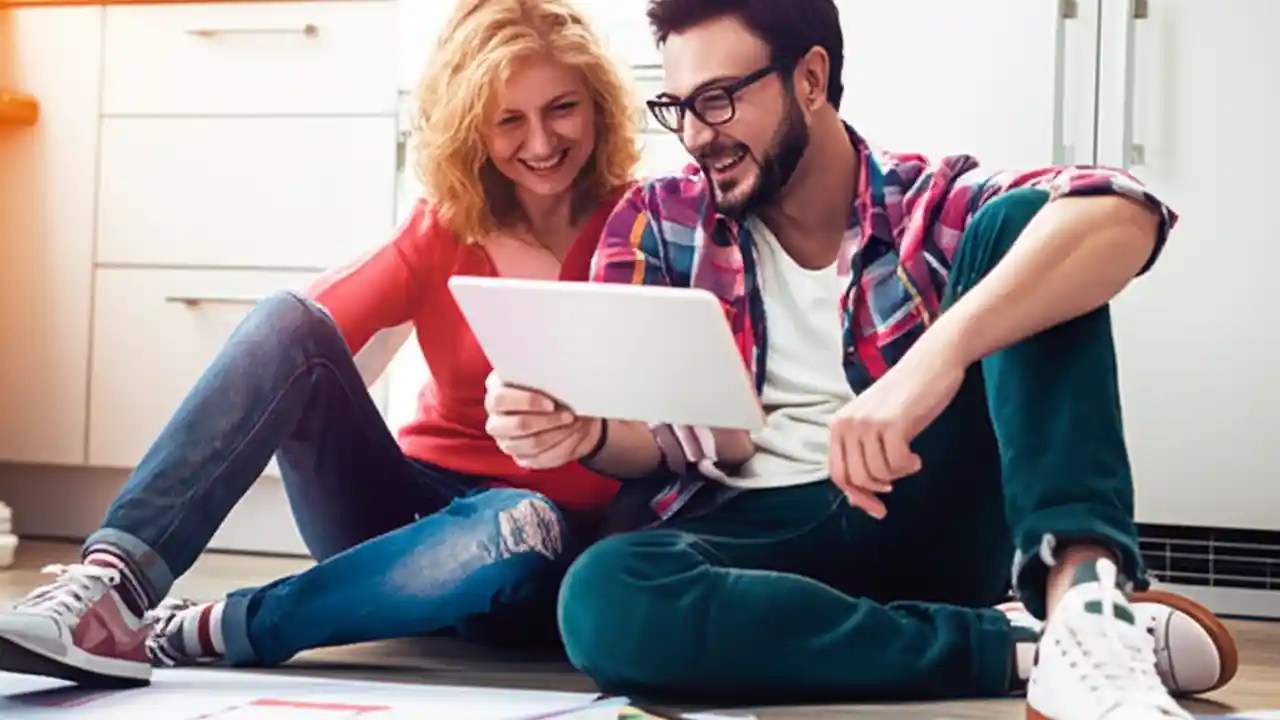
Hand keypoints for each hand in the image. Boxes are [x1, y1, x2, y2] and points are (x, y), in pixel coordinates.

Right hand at [484, 372, 601, 469]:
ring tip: (575, 422)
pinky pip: (542, 458)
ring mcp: (507, 442)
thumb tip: (557, 377)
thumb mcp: (546, 376)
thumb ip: (543, 375)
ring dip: (558, 433)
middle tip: (568, 414)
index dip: (527, 402)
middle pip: (516, 425)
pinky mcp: (522, 458)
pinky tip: (574, 434)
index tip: (551, 403)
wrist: (566, 411)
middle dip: (547, 420)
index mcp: (496, 392)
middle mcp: (496, 419)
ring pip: (531, 443)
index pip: (500, 399)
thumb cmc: (552, 388)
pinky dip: (563, 445)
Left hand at [828, 339, 966, 518]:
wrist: (930, 363)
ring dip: (897, 474)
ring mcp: (868, 423)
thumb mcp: (876, 425)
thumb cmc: (905, 397)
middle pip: (855, 478)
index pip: (837, 473)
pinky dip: (909, 466)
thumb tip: (857, 499)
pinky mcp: (891, 423)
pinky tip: (916, 457)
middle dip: (875, 492)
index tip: (876, 508)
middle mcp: (847, 423)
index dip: (855, 496)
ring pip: (877, 474)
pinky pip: (896, 464)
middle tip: (894, 488)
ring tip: (909, 460)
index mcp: (838, 424)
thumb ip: (862, 454)